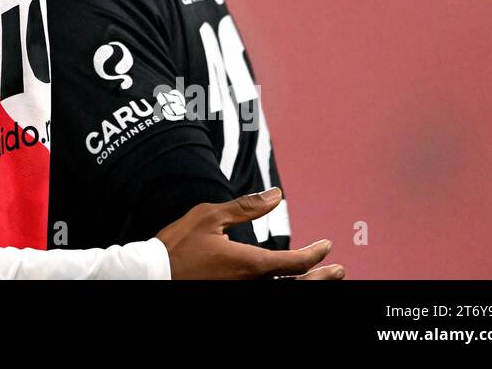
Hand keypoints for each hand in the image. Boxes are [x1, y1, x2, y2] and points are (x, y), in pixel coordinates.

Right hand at [155, 187, 344, 279]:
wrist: (152, 274)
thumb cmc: (179, 245)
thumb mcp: (210, 217)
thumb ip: (247, 207)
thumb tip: (276, 195)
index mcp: (250, 264)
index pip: (295, 262)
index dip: (315, 254)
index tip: (327, 245)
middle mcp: (251, 285)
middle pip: (298, 287)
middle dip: (322, 278)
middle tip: (339, 271)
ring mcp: (242, 294)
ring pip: (284, 294)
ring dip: (306, 287)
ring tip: (320, 279)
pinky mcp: (231, 295)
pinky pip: (266, 296)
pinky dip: (283, 289)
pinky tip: (286, 284)